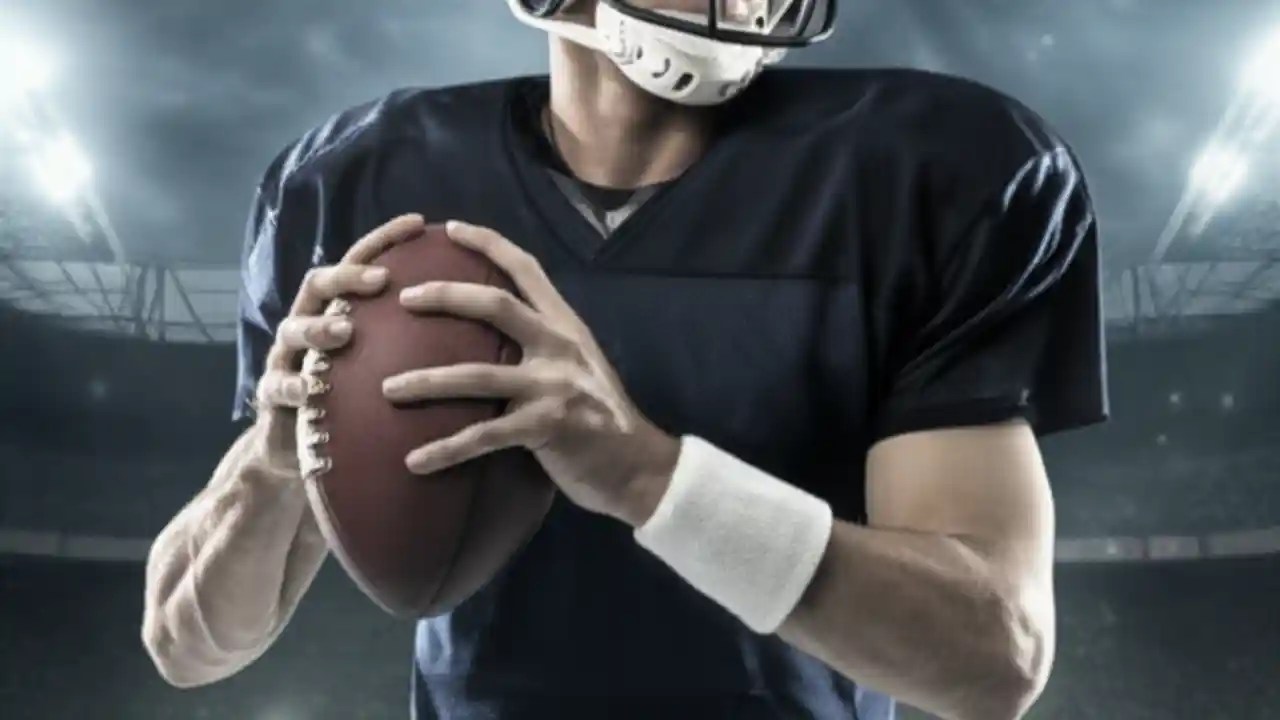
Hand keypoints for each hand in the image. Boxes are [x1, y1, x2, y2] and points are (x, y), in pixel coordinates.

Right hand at [253, 214, 425, 468]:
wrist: (303, 455)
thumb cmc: (358, 403)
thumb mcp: (388, 366)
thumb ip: (420, 340)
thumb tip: (485, 320)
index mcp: (338, 310)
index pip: (359, 263)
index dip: (383, 241)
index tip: (417, 223)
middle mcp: (309, 324)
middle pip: (319, 284)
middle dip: (347, 278)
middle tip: (381, 281)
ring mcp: (286, 358)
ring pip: (293, 330)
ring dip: (317, 327)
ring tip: (343, 330)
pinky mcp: (272, 395)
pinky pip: (276, 386)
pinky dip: (291, 384)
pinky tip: (308, 388)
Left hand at [384, 220, 681, 525]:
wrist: (640, 468)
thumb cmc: (600, 419)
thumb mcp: (579, 366)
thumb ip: (542, 346)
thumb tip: (489, 333)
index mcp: (566, 326)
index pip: (527, 269)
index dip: (488, 243)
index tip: (449, 227)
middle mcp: (561, 347)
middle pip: (496, 305)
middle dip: (446, 295)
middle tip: (402, 297)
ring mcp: (554, 386)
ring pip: (477, 374)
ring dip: (426, 382)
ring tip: (386, 387)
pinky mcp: (546, 428)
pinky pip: (483, 436)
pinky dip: (445, 448)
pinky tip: (414, 461)